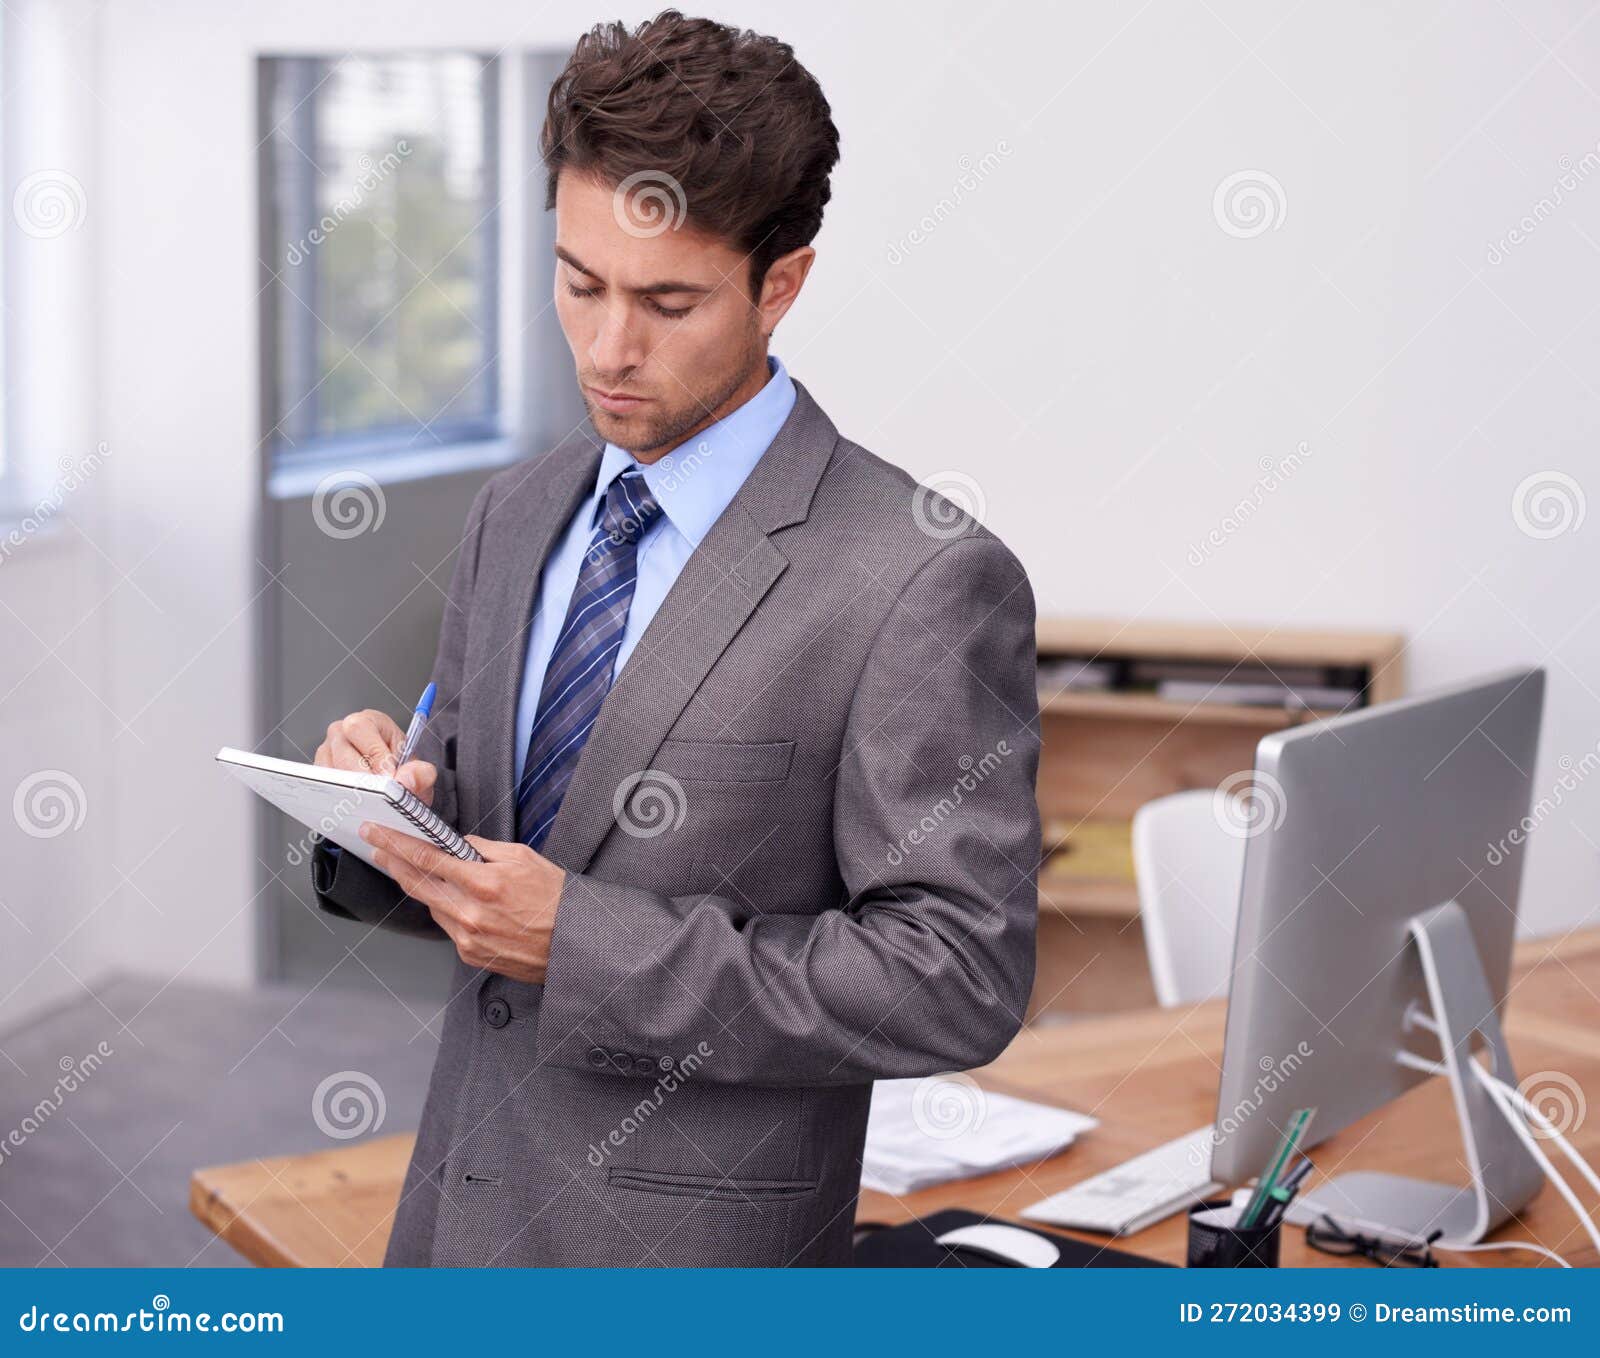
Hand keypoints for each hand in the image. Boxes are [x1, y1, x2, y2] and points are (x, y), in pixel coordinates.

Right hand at [314, 708, 436, 804]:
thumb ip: (421, 774)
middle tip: (378, 796)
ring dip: (348, 789)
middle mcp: (343, 732)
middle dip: (361, 777)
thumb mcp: (420, 773)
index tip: (388, 777)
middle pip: (341, 751)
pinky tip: (354, 806)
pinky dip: (337, 797)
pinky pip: (321, 785)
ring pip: (329, 771)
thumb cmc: (402, 773)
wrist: (394, 790)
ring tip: (368, 804)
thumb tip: (405, 779)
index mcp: (370, 722)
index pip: (361, 728)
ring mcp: (327, 752)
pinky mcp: (319, 772)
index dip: (374, 754)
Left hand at [359, 824, 564, 983]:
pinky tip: (453, 900)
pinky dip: (446, 909)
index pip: (426, 858)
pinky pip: (447, 926)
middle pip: (416, 884)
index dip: (395, 843)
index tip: (377, 833)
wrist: (572, 943)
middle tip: (377, 846)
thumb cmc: (555, 898)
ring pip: (431, 905)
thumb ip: (484, 848)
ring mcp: (467, 937)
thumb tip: (457, 843)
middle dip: (391, 862)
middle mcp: (470, 912)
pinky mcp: (470, 954)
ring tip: (413, 869)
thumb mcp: (523, 858)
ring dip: (420, 886)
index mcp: (484, 882)